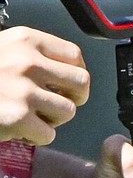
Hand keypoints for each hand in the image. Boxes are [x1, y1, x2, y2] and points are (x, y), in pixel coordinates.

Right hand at [0, 28, 89, 145]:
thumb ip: (31, 54)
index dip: (75, 74)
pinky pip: (49, 133)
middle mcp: (28, 62)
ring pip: (68, 110)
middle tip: (56, 106)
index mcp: (27, 40)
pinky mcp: (17, 118)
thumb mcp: (2, 50)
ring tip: (33, 118)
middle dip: (72, 98)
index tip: (66, 85)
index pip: (74, 56)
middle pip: (81, 83)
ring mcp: (23, 91)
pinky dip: (37, 137)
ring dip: (53, 119)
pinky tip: (20, 131)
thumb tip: (67, 70)